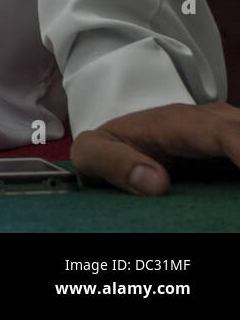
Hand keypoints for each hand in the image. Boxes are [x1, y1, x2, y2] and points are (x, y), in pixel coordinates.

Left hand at [71, 101, 239, 194]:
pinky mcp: (235, 148)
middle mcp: (210, 122)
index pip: (221, 133)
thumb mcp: (93, 154)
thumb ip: (114, 164)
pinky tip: (238, 197)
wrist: (115, 141)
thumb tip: (154, 182)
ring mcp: (228, 132)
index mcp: (177, 122)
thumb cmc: (107, 147)